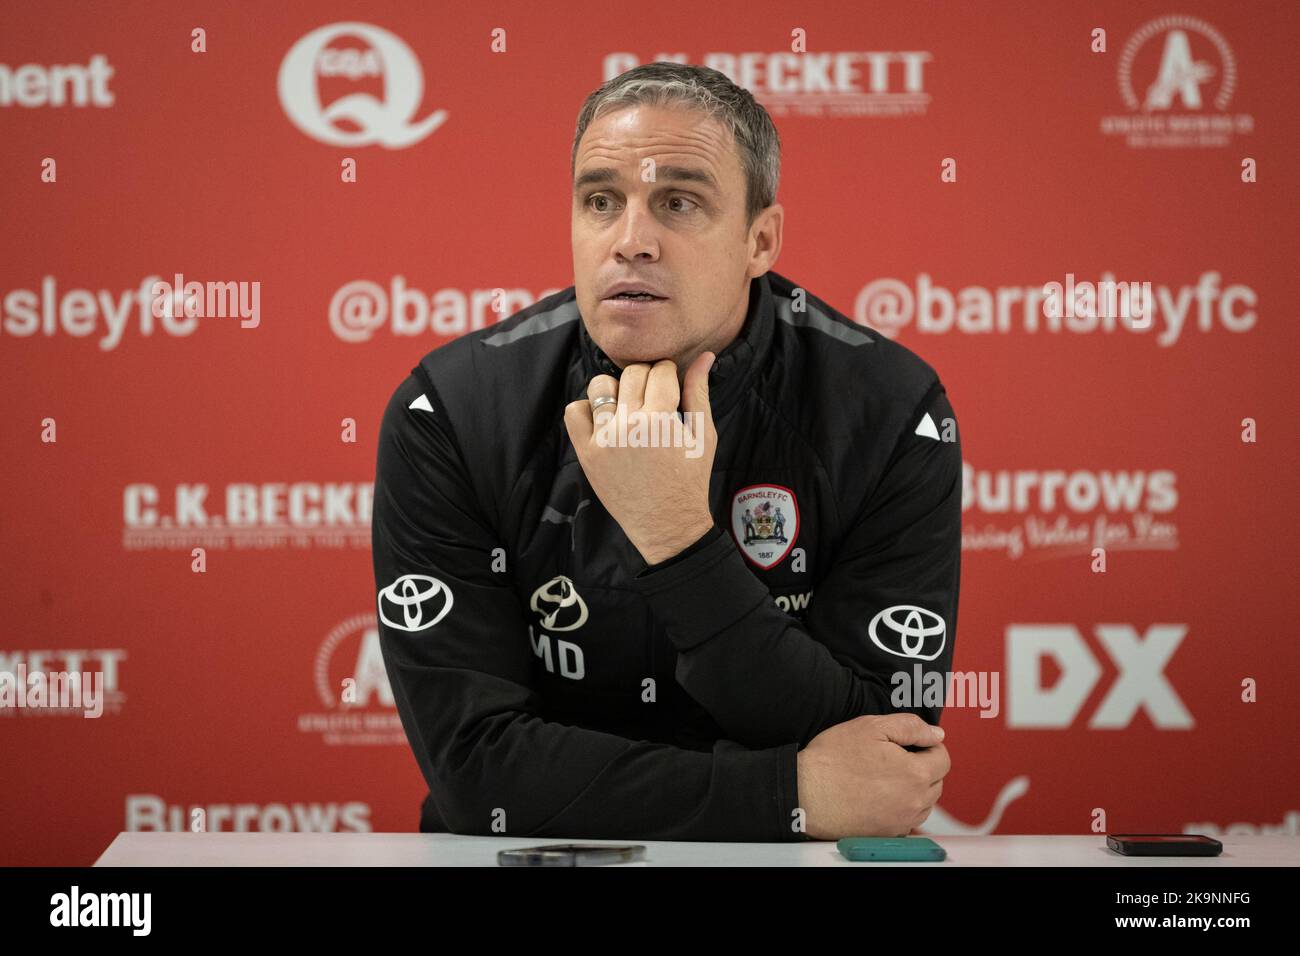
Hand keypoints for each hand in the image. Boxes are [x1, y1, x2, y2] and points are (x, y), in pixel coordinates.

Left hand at [564, 353, 717, 564]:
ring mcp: (604, 439)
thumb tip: (704, 355)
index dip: (667, 374)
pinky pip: (574, 412)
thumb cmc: (689, 480)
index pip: (659, 370)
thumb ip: (699, 392)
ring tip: (628, 408)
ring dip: (616, 390)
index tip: (669, 386)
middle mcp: (630, 425)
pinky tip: (606, 420)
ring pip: (601, 386)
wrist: (666, 523)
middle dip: (645, 379)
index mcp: (662, 419)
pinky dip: (587, 409)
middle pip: (631, 374)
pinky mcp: (586, 453)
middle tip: (652, 398)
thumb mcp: (703, 435)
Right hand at [796, 714, 949, 839]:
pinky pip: (908, 820)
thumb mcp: (871, 727)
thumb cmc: (833, 759)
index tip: (911, 743)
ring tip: (886, 776)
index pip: (943, 759)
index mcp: (915, 774)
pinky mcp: (887, 834)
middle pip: (936, 782)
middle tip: (894, 756)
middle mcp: (914, 802)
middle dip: (923, 766)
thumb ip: (910, 727)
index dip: (929, 745)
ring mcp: (901, 821)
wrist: (805, 793)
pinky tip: (880, 795)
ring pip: (924, 803)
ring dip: (915, 788)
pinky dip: (901, 807)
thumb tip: (936, 734)